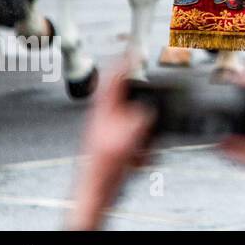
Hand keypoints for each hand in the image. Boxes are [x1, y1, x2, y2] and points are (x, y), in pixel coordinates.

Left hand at [66, 64, 154, 230]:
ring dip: (147, 132)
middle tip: (149, 108)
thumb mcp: (130, 133)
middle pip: (127, 97)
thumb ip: (143, 114)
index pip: (114, 75)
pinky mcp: (117, 147)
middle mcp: (104, 118)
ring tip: (144, 147)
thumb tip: (150, 109)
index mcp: (103, 108)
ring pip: (136, 120)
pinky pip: (139, 141)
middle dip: (143, 103)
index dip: (126, 60)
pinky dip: (145, 149)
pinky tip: (142, 159)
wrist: (94, 194)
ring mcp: (110, 133)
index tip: (135, 50)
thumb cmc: (102, 167)